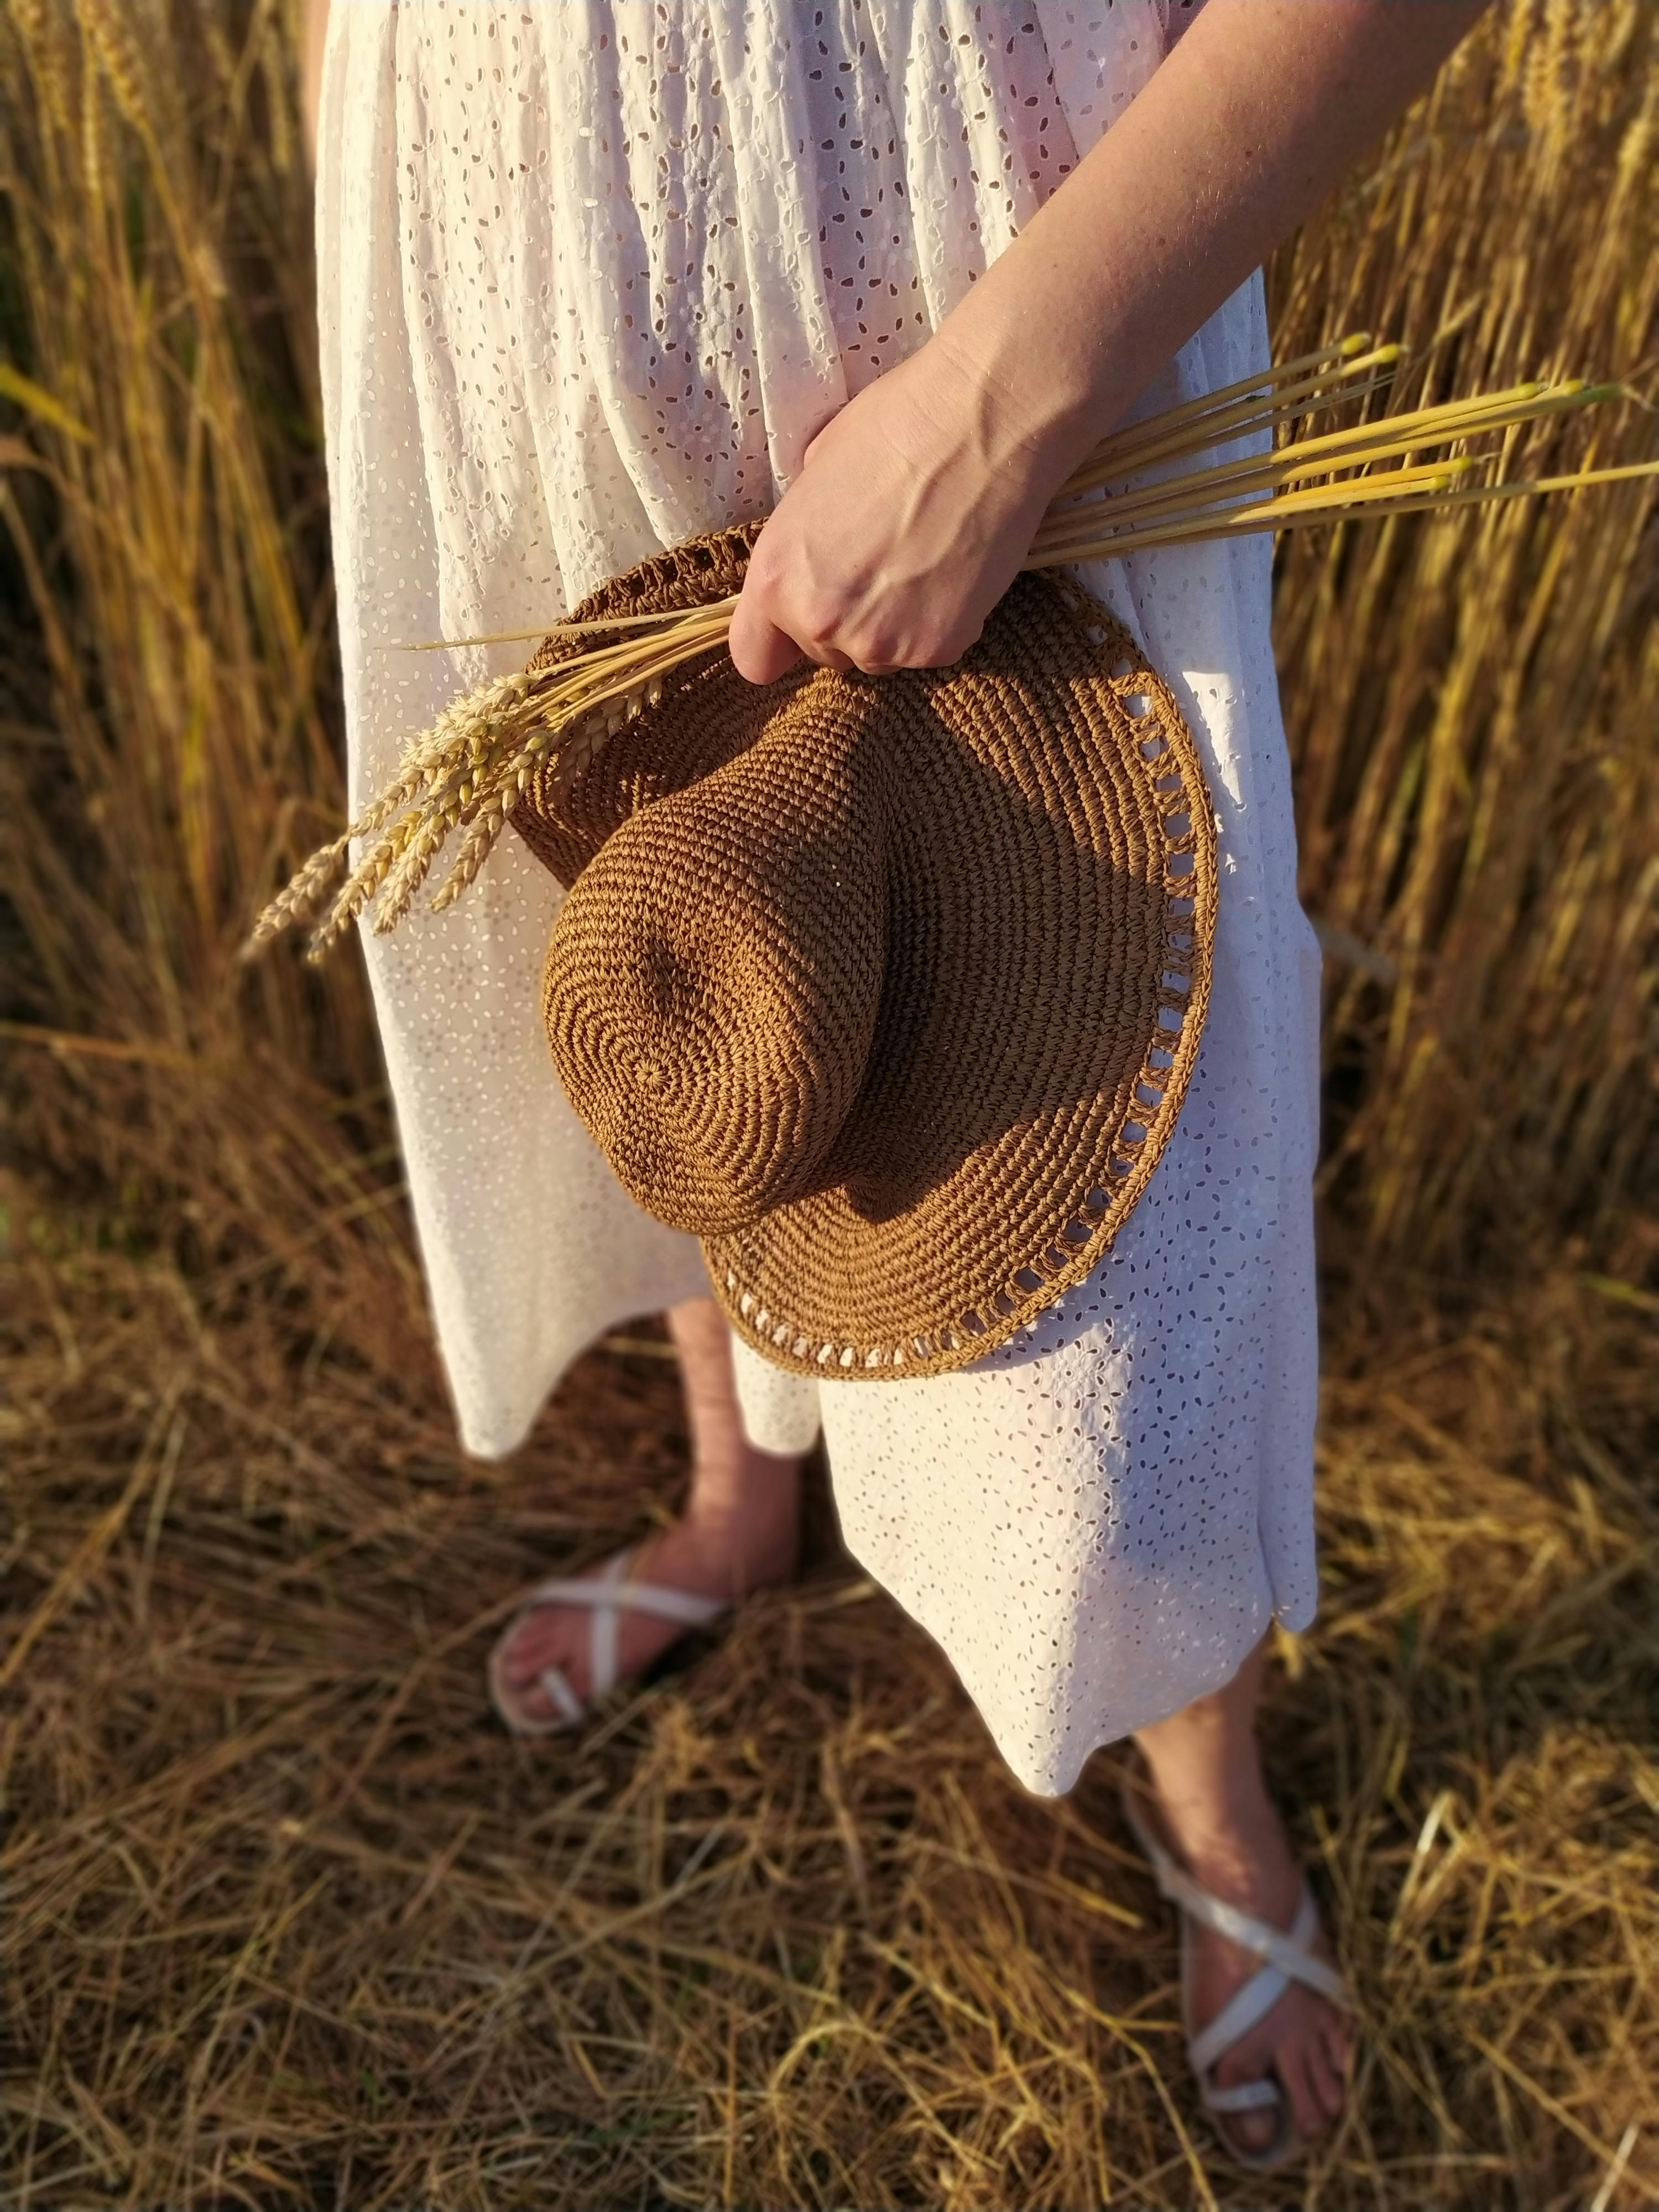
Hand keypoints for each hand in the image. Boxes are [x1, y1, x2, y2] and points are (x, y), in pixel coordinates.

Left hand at [726, 336, 1074, 684]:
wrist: (987, 422)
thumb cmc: (896, 426)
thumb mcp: (816, 473)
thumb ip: (803, 540)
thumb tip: (812, 558)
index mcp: (776, 578)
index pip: (753, 659)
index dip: (776, 640)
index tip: (797, 622)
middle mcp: (822, 621)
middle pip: (822, 654)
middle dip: (843, 618)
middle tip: (879, 561)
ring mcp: (884, 642)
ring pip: (877, 656)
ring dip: (891, 624)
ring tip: (920, 559)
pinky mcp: (940, 647)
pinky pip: (928, 650)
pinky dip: (940, 620)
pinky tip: (952, 568)